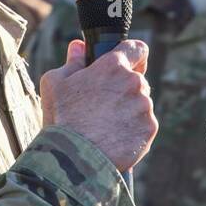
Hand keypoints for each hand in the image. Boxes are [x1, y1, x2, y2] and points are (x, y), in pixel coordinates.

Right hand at [38, 38, 155, 171]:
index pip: (137, 48)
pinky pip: (144, 125)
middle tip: (103, 105)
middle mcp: (134, 82)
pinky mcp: (150, 129)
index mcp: (113, 66)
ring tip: (105, 126)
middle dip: (123, 89)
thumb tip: (79, 46)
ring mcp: (145, 106)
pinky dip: (133, 130)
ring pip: (140, 103)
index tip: (127, 63)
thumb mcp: (55, 84)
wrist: (75, 158)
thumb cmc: (62, 118)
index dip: (132, 55)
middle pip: (136, 80)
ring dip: (129, 110)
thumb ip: (71, 61)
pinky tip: (114, 138)